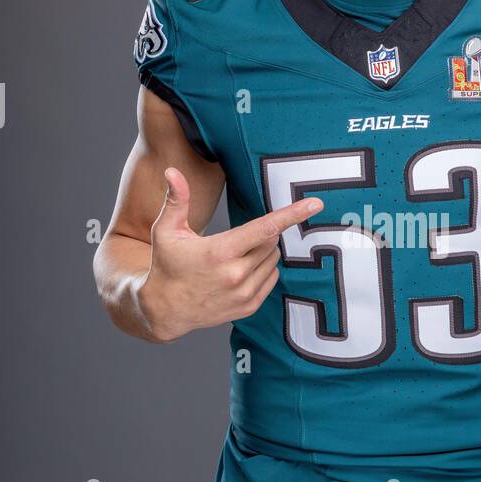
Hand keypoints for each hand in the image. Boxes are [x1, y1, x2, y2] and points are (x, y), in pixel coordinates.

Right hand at [138, 167, 323, 341]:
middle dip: (262, 234)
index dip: (292, 214)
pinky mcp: (249, 306)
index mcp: (219, 252)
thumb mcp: (166, 231)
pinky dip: (263, 270)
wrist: (165, 309)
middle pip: (271, 242)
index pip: (265, 228)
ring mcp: (244, 293)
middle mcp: (236, 275)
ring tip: (234, 256)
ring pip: (273, 260)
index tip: (315, 204)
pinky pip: (272, 279)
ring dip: (263, 251)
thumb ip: (176, 200)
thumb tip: (172, 171)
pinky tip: (240, 271)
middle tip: (237, 237)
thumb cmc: (166, 265)